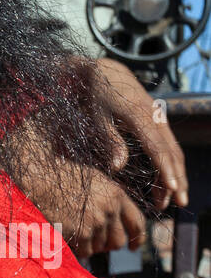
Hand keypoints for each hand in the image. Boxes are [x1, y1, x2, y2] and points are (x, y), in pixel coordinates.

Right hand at [18, 163, 146, 256]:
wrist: (41, 181)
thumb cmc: (62, 178)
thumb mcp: (95, 182)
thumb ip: (110, 200)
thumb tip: (115, 219)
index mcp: (117, 196)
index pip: (137, 223)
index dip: (137, 238)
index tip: (133, 247)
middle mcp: (110, 210)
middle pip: (118, 241)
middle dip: (108, 245)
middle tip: (95, 243)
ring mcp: (96, 223)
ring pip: (99, 248)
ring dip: (88, 246)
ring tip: (74, 234)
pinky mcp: (81, 234)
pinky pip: (84, 252)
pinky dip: (77, 249)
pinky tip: (68, 238)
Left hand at [92, 57, 187, 211]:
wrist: (107, 73)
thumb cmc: (97, 97)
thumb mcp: (98, 118)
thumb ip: (110, 142)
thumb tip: (118, 168)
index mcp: (141, 117)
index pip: (158, 149)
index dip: (167, 171)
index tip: (173, 189)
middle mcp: (156, 118)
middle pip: (173, 153)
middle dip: (178, 179)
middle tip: (180, 204)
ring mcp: (160, 120)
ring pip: (174, 151)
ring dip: (176, 176)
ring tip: (172, 201)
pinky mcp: (158, 123)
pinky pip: (168, 147)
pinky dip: (170, 166)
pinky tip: (166, 185)